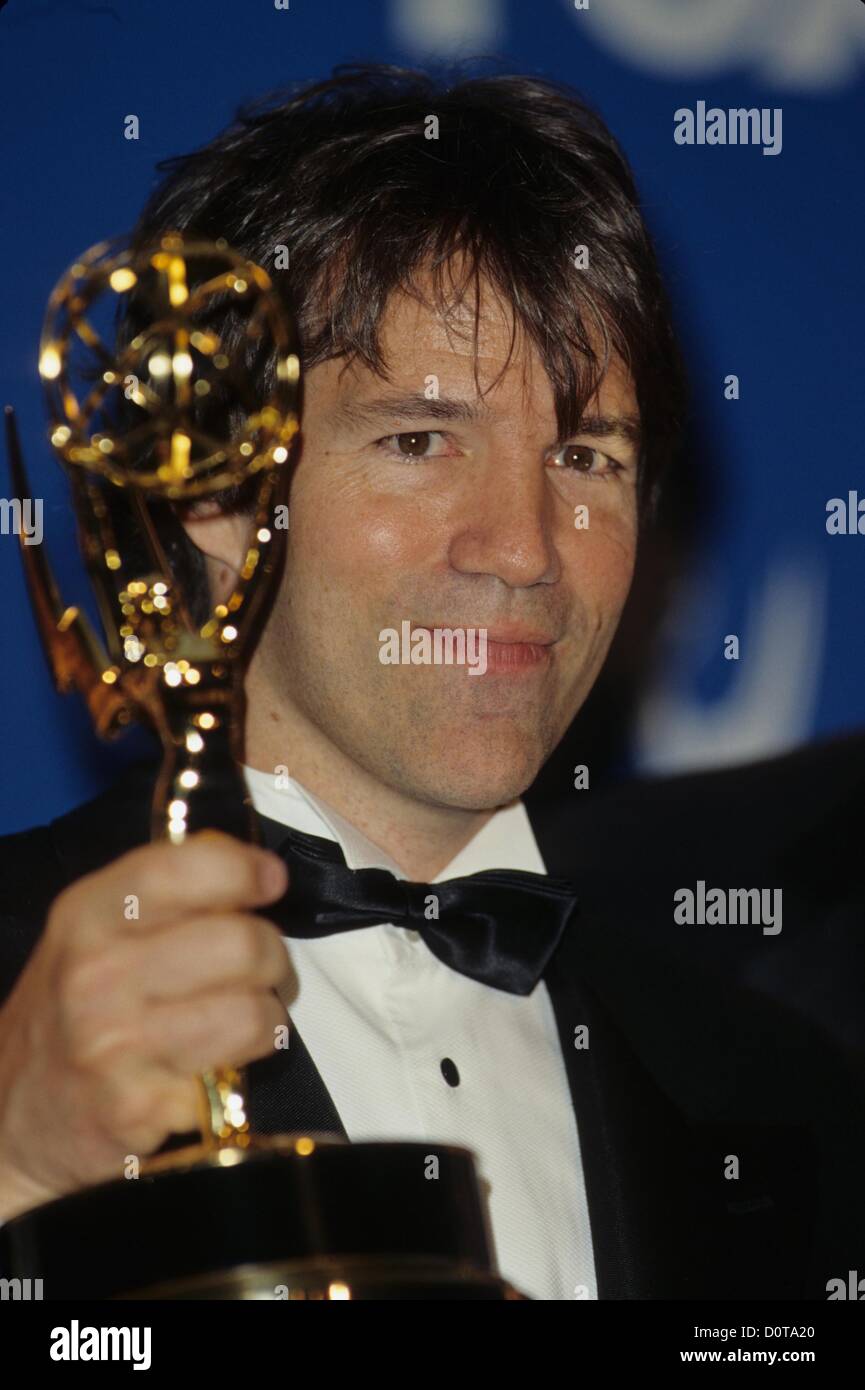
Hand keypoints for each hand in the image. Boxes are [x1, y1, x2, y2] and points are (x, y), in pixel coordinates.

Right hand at [0, 832, 288, 1220]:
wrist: (12, 1115)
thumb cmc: (71, 1013)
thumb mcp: (93, 932)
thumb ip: (164, 894)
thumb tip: (253, 869)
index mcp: (89, 914)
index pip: (186, 868)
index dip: (244, 869)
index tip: (270, 880)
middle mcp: (97, 973)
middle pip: (242, 944)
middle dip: (273, 957)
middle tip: (263, 970)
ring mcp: (115, 1042)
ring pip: (252, 1013)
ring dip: (265, 1019)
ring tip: (244, 1022)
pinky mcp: (138, 1104)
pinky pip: (233, 1076)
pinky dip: (236, 1074)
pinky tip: (209, 1068)